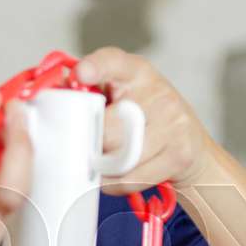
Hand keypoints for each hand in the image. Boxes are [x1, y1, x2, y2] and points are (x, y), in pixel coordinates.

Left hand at [74, 47, 217, 195]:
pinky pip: (130, 177)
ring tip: (101, 162)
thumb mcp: (120, 94)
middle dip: (90, 144)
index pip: (113, 62)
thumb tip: (55, 93)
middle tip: (84, 147)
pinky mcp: (179, 154)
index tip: (81, 74)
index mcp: (136, 72)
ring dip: (102, 167)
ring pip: (118, 157)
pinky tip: (116, 174)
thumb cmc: (145, 117)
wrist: (191, 144)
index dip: (96, 67)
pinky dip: (115, 183)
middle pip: (106, 127)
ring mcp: (173, 123)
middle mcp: (158, 93)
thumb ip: (90, 92)